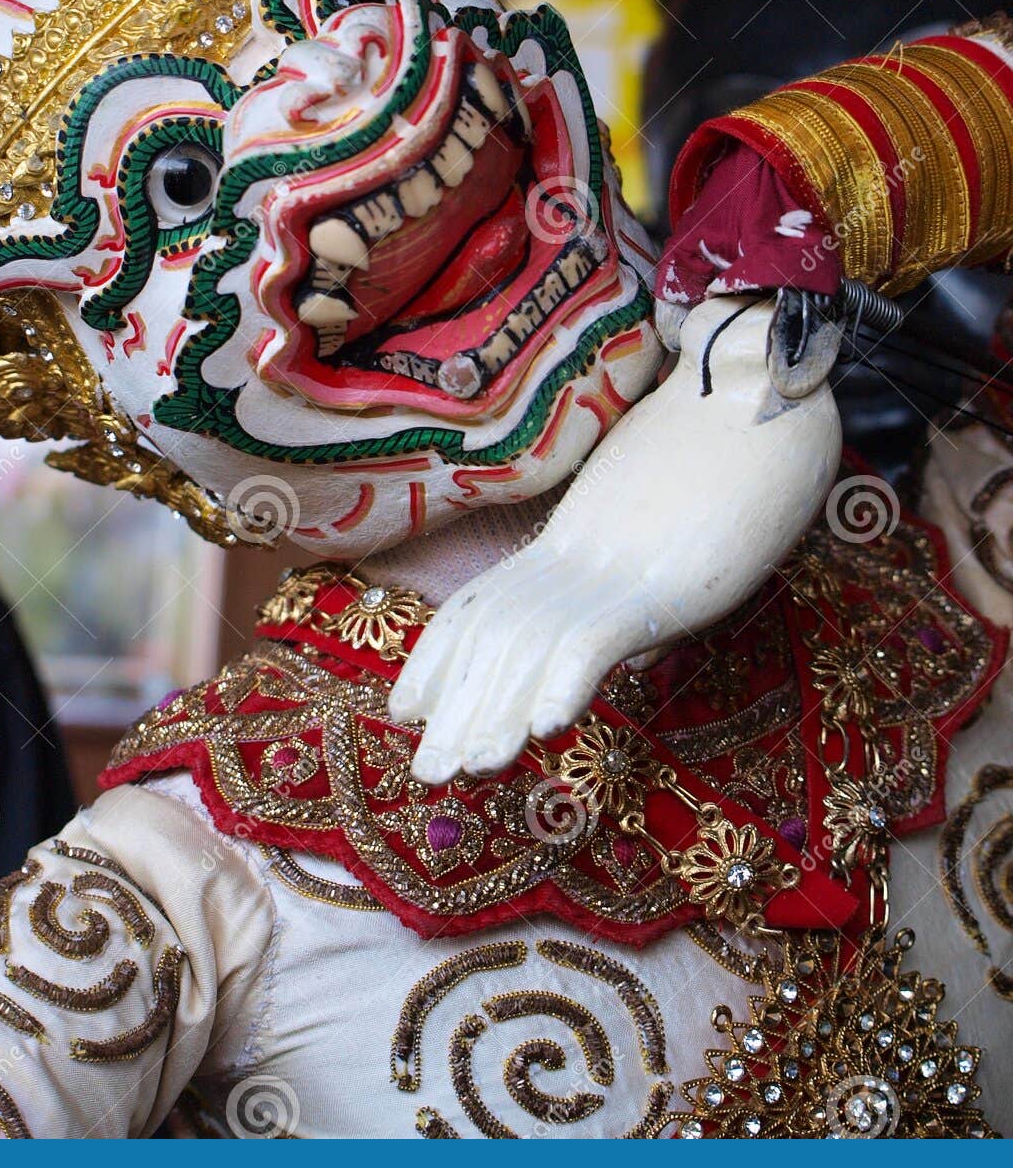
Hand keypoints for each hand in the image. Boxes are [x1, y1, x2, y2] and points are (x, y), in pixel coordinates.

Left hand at [390, 297, 841, 782]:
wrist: (763, 395)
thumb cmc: (723, 457)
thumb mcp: (659, 532)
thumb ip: (633, 591)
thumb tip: (625, 654)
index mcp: (571, 543)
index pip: (482, 603)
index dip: (436, 657)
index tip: (404, 706)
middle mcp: (578, 555)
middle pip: (497, 633)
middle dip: (458, 707)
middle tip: (425, 773)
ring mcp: (618, 564)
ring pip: (535, 642)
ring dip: (499, 711)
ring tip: (470, 767)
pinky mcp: (666, 575)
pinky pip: (602, 631)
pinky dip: (570, 677)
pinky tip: (549, 725)